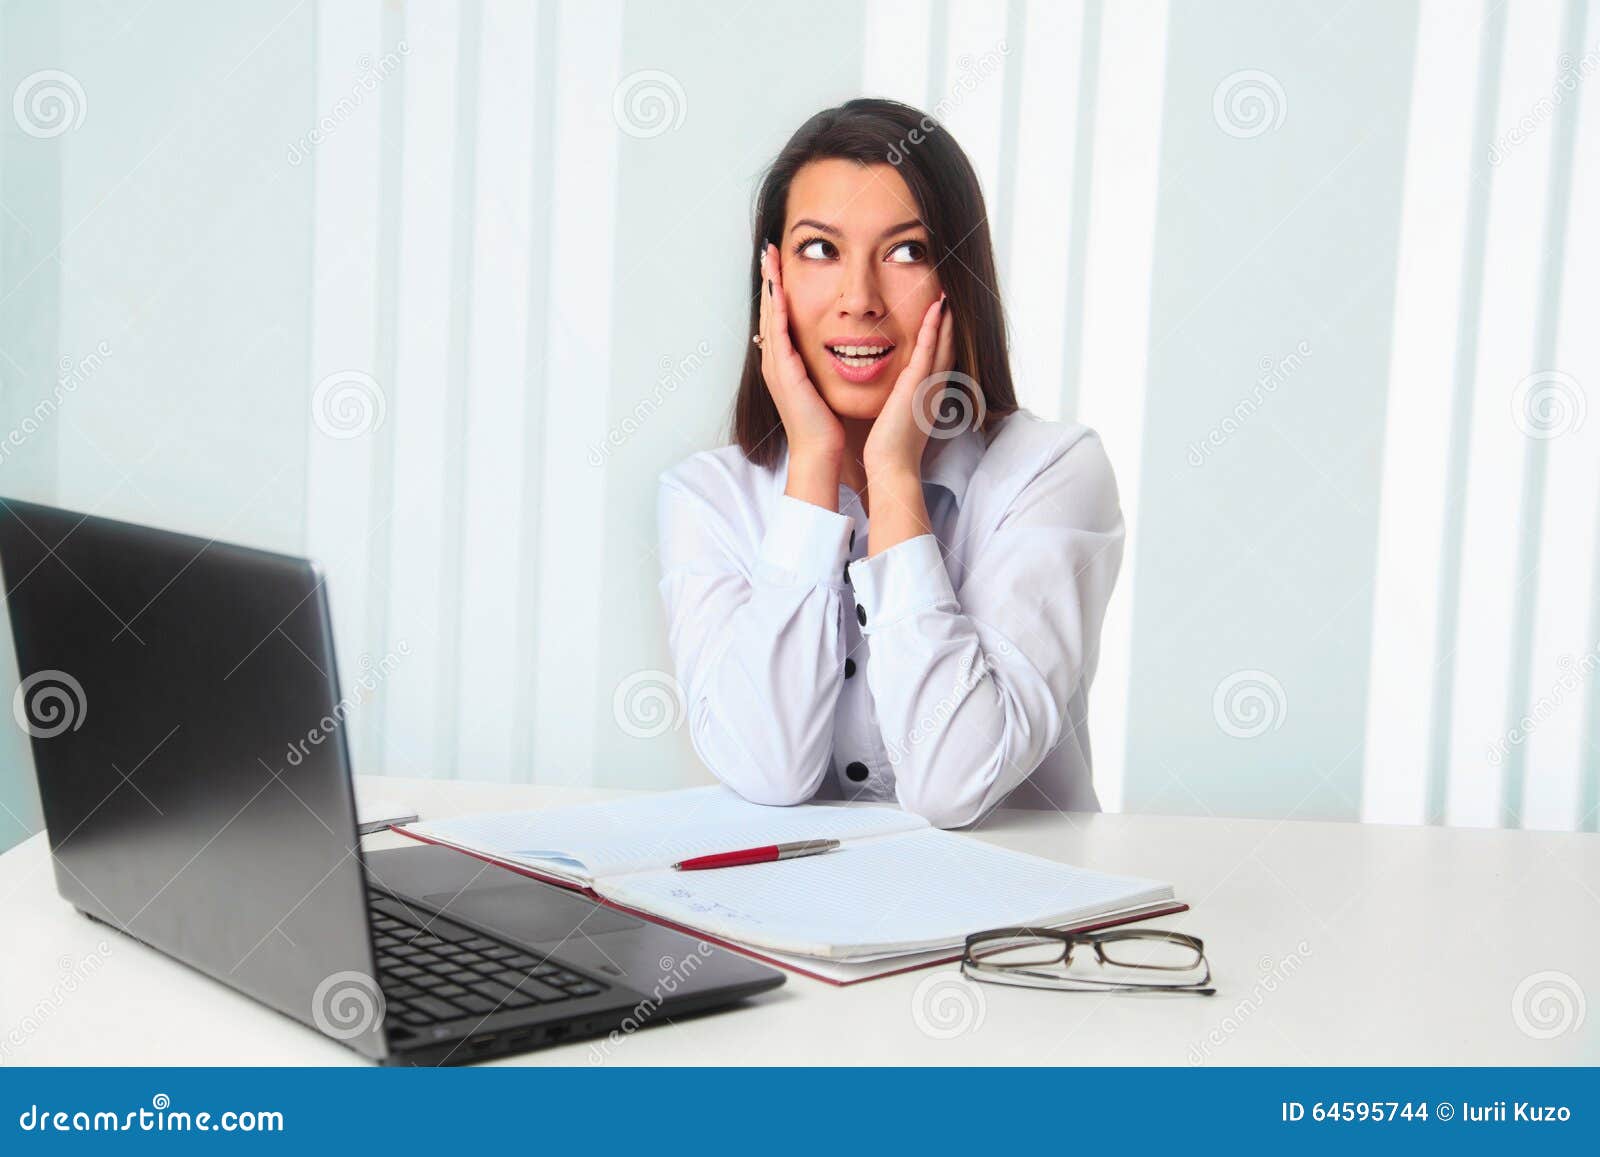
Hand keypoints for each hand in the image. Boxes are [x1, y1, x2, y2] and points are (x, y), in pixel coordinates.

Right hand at [760, 242, 844, 464]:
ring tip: (769, 257)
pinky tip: (780, 288)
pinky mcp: (784, 372)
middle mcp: (774, 362)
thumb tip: (835, 347)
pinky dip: (778, 308)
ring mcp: (776, 366)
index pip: (778, 317)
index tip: (779, 263)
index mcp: (784, 363)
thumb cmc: (825, 423)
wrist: (819, 450)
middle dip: (768, 278)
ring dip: (769, 285)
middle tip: (768, 249)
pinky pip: (778, 332)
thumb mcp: (821, 385)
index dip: (777, 289)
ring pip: (769, 315)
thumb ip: (820, 365)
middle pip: (768, 310)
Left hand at [862, 293, 953, 478]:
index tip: (943, 318)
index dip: (943, 339)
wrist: (891, 466)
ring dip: (946, 319)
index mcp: (928, 396)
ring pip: (942, 344)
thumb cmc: (890, 449)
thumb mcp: (897, 419)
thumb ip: (899, 404)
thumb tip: (892, 398)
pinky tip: (937, 308)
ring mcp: (928, 385)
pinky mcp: (918, 385)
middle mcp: (933, 388)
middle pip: (946, 348)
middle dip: (949, 325)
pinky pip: (928, 349)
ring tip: (947, 296)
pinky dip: (933, 328)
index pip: (938, 360)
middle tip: (952, 300)